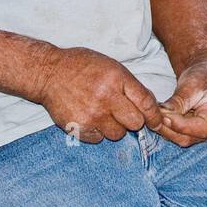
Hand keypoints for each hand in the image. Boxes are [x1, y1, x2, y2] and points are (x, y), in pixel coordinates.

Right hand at [32, 46, 163, 142]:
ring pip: (117, 134)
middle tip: (123, 113)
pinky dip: (97, 132)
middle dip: (133, 120)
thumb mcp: (111, 66)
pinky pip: (99, 139)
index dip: (155, 116)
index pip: (146, 103)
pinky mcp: (78, 127)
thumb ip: (130, 85)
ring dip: (114, 127)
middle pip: (135, 123)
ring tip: (102, 113)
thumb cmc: (82, 67)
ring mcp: (91, 114)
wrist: (49, 73)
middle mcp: (106, 97)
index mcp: (117, 78)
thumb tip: (150, 105)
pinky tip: (90, 118)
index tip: (157, 123)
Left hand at [155, 59, 206, 146]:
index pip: (201, 129)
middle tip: (154, 116)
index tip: (163, 116)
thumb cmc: (202, 76)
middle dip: (169, 129)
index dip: (180, 126)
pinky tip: (162, 118)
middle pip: (190, 137)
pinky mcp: (198, 133)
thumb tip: (162, 115)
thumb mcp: (190, 85)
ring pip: (183, 139)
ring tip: (157, 116)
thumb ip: (177, 102)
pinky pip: (182, 135)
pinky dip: (170, 128)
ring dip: (167, 129)